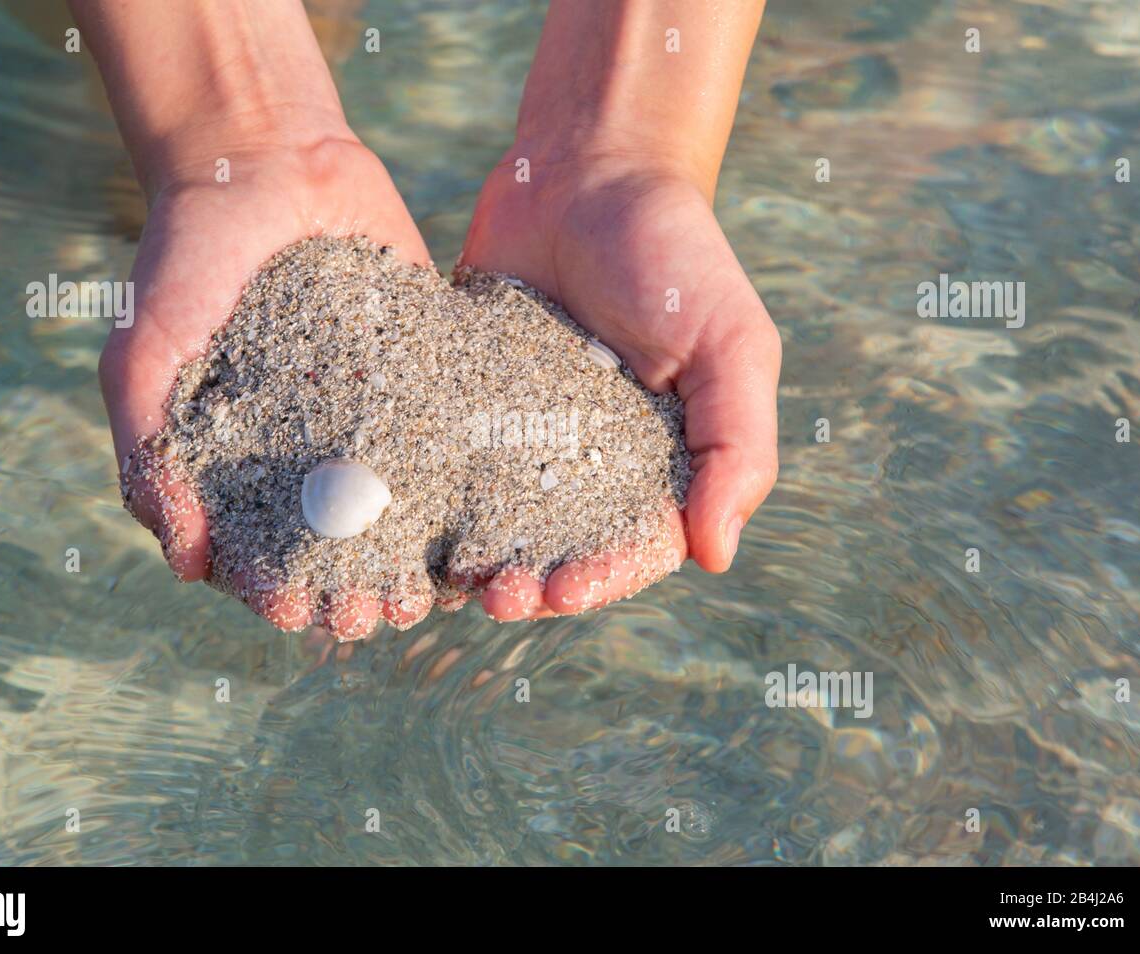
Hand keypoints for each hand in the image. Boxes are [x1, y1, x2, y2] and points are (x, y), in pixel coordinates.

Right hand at [101, 135, 435, 637]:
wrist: (265, 167)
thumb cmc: (182, 264)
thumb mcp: (143, 357)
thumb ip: (149, 456)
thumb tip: (185, 564)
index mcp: (243, 469)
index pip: (261, 555)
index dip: (275, 592)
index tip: (294, 611)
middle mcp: (313, 459)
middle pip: (341, 549)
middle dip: (358, 591)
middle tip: (378, 614)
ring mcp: (375, 425)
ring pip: (405, 513)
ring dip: (419, 562)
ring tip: (437, 592)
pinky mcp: (427, 383)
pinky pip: (452, 443)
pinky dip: (470, 486)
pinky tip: (490, 522)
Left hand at [459, 149, 780, 619]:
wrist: (586, 172)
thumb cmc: (676, 256)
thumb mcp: (732, 342)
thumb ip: (737, 444)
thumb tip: (716, 555)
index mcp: (660, 462)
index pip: (634, 546)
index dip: (602, 579)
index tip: (566, 591)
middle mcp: (590, 461)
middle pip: (557, 547)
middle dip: (529, 583)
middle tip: (496, 596)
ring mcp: (523, 436)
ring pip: (495, 519)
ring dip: (474, 557)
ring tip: (448, 576)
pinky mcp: (466, 402)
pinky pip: (444, 460)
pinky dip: (427, 497)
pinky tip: (402, 520)